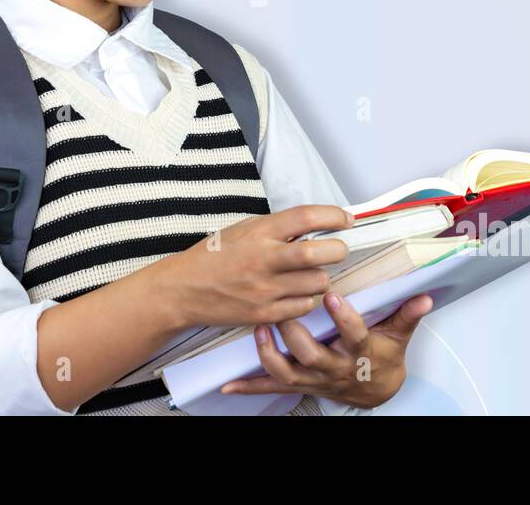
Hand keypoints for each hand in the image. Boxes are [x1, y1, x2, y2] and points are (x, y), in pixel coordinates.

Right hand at [157, 205, 353, 330]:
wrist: (183, 289)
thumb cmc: (213, 256)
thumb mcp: (242, 230)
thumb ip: (275, 229)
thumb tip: (313, 226)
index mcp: (258, 232)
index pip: (305, 217)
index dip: (333, 216)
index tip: (346, 219)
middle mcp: (263, 259)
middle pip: (317, 254)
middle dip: (337, 249)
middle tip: (338, 248)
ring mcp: (264, 289)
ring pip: (316, 283)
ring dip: (321, 276)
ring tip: (309, 273)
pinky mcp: (264, 314)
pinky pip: (303, 307)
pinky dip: (307, 299)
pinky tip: (295, 292)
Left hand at [218, 292, 433, 409]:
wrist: (375, 390)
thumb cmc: (382, 355)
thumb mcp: (397, 335)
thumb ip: (406, 314)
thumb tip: (425, 296)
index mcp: (359, 351)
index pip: (353, 334)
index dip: (344, 317)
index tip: (332, 293)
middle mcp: (333, 367)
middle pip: (311, 354)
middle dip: (294, 332)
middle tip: (281, 306)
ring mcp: (313, 379)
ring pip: (286, 372)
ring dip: (268, 353)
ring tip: (259, 327)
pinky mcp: (298, 385)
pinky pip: (270, 387)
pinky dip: (249, 386)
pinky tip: (228, 384)